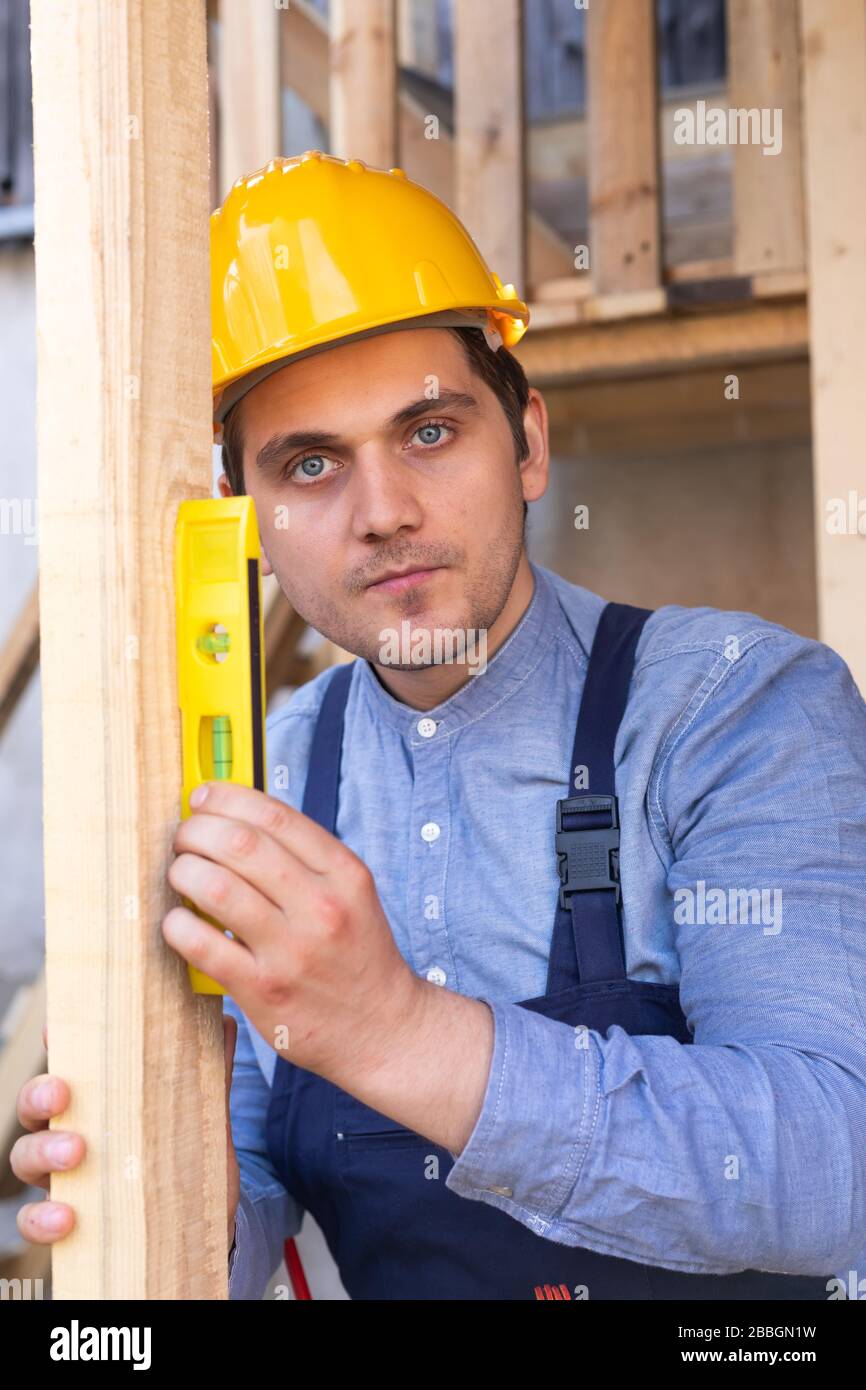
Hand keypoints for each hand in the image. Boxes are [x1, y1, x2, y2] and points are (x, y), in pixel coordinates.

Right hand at [13, 1018, 240, 1255]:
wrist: (194, 1234)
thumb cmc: (185, 1164)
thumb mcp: (202, 1120)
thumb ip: (211, 1076)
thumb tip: (229, 1023)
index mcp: (100, 1100)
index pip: (70, 1065)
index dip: (56, 1044)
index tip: (54, 1030)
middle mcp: (72, 1132)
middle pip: (35, 1104)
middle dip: (40, 1094)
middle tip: (62, 1095)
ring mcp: (63, 1177)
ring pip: (25, 1155)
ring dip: (42, 1151)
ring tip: (75, 1154)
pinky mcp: (64, 1222)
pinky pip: (33, 1220)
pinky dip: (41, 1218)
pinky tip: (66, 1218)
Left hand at [162, 782, 422, 1091]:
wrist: (382, 1028)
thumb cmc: (356, 954)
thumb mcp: (350, 892)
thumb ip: (303, 857)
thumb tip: (236, 819)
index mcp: (344, 874)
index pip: (275, 815)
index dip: (227, 798)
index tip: (202, 797)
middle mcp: (322, 906)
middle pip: (240, 843)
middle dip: (196, 830)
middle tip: (183, 838)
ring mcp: (292, 950)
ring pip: (217, 888)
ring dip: (182, 871)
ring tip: (179, 874)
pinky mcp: (263, 990)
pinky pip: (203, 945)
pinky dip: (177, 926)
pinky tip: (177, 921)